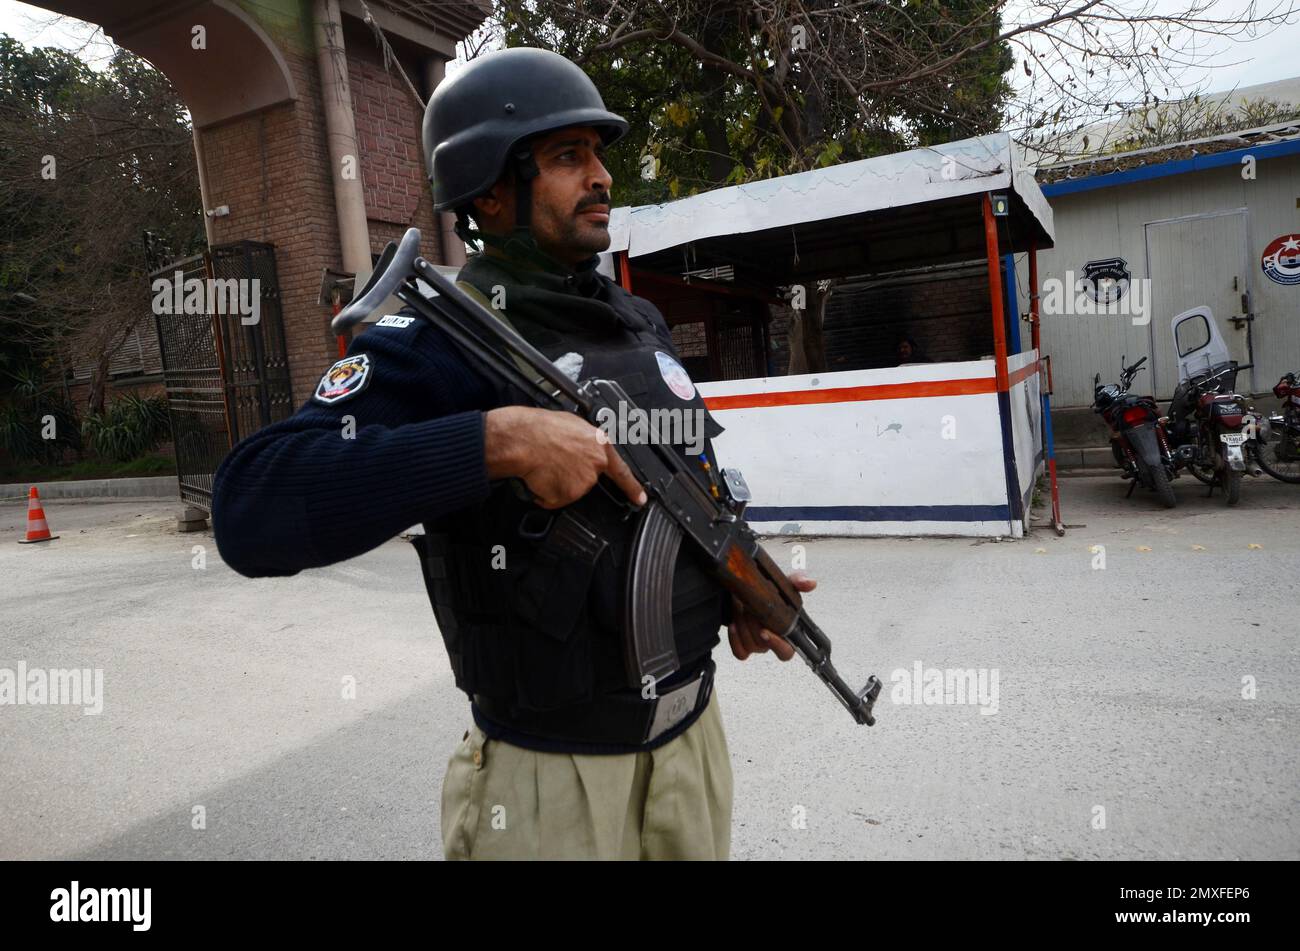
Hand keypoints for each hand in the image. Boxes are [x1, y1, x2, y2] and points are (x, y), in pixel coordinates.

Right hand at [484, 405, 645, 509]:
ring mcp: (584, 481)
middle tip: (555, 463)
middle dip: (573, 475)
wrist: (524, 439)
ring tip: (545, 464)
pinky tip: (540, 476)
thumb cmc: (542, 428)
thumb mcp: (573, 425)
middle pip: (588, 479)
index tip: (640, 499)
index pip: (622, 471)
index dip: (632, 487)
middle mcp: (596, 464)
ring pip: (571, 490)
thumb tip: (584, 446)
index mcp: (600, 445)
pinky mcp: (569, 494)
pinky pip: (555, 498)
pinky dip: (546, 492)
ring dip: (558, 483)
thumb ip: (586, 441)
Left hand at [728, 570, 814, 661]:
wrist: (744, 589)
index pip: (786, 651)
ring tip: (740, 607)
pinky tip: (733, 625)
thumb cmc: (767, 590)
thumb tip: (810, 583)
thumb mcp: (783, 583)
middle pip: (763, 645)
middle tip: (748, 607)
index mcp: (785, 631)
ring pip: (750, 645)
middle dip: (753, 625)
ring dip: (742, 626)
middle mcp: (771, 640)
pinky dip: (734, 639)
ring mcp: (756, 645)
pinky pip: (739, 652)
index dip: (777, 645)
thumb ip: (797, 582)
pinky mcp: (742, 645)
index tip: (764, 631)